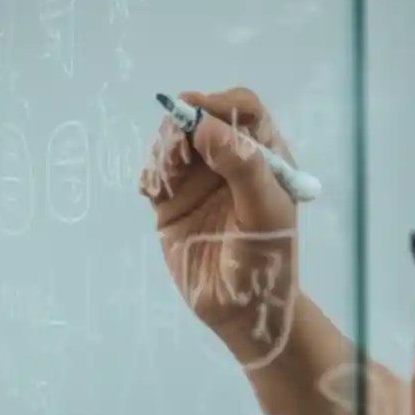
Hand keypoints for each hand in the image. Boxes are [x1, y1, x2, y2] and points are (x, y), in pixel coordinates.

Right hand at [139, 87, 298, 363]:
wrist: (243, 311)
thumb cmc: (266, 261)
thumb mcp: (264, 212)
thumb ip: (242, 167)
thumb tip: (206, 126)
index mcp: (264, 158)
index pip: (244, 110)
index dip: (219, 103)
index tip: (195, 111)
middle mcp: (230, 162)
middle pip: (201, 119)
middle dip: (183, 124)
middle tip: (175, 151)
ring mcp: (199, 181)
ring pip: (172, 143)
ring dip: (163, 150)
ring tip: (164, 179)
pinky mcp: (172, 203)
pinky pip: (154, 174)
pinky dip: (148, 175)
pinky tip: (151, 193)